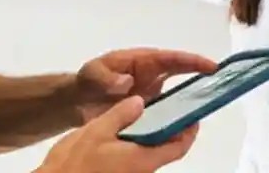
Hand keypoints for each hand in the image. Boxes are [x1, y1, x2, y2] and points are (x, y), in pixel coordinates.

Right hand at [37, 96, 197, 172]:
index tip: (193, 115)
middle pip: (166, 151)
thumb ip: (121, 114)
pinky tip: (125, 130)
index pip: (179, 147)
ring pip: (150, 155)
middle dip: (170, 131)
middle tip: (167, 108)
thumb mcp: (97, 130)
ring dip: (151, 137)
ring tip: (145, 113)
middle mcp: (143, 171)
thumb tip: (140, 101)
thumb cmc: (76, 162)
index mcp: (144, 159)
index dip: (190, 131)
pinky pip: (135, 159)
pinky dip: (136, 143)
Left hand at [73, 48, 217, 123]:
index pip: (172, 59)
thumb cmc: (87, 81)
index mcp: (142, 61)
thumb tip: (126, 82)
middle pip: (182, 73)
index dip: (192, 61)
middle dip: (201, 76)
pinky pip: (166, 113)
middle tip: (221, 82)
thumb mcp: (92, 74)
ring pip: (177, 95)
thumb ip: (107, 77)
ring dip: (191, 99)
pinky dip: (177, 118)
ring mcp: (152, 93)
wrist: (78, 102)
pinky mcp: (148, 110)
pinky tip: (186, 128)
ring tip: (209, 105)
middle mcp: (152, 76)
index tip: (211, 66)